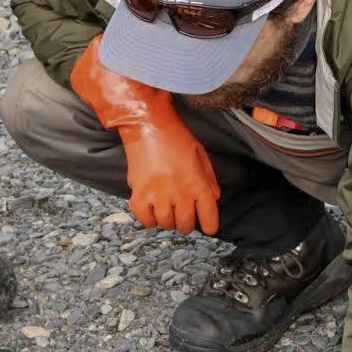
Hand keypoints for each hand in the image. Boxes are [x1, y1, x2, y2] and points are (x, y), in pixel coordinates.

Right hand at [68, 36, 220, 235]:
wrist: (148, 125)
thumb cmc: (176, 137)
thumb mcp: (200, 156)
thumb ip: (208, 180)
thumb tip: (212, 198)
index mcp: (197, 185)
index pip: (209, 218)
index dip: (210, 225)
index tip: (207, 226)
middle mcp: (179, 195)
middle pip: (186, 225)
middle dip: (187, 222)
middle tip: (183, 214)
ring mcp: (158, 197)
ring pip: (166, 225)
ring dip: (168, 220)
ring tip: (167, 208)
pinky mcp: (139, 196)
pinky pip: (146, 220)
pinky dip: (150, 218)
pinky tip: (152, 208)